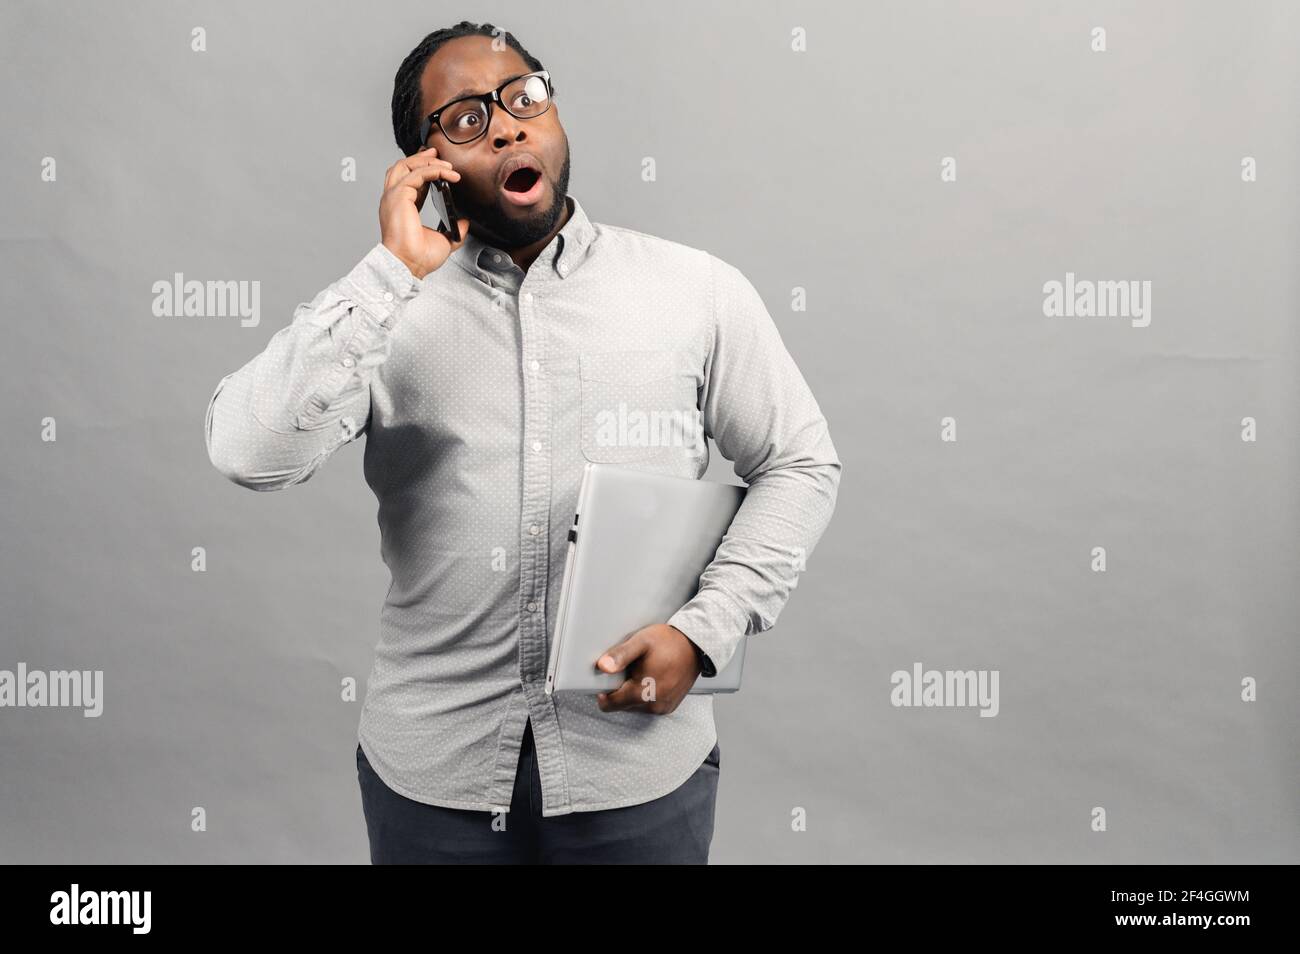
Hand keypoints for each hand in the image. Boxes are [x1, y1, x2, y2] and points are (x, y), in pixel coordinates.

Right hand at [379, 145, 470, 279]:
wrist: (409, 265)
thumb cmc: (419, 257)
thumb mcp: (444, 240)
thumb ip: (454, 230)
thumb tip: (464, 223)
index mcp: (401, 207)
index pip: (409, 180)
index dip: (423, 169)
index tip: (439, 165)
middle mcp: (394, 199)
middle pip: (403, 167)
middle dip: (421, 157)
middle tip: (438, 154)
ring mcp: (394, 196)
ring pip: (406, 165)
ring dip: (428, 161)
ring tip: (447, 166)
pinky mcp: (399, 196)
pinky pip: (417, 173)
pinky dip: (434, 170)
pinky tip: (448, 174)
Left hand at [595, 623, 703, 714]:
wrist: (696, 645)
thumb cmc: (669, 642)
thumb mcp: (641, 642)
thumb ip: (620, 655)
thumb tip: (603, 666)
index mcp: (643, 692)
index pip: (609, 704)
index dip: (604, 691)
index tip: (611, 677)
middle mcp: (653, 705)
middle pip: (622, 705)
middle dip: (621, 690)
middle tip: (631, 669)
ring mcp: (662, 707)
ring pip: (634, 706)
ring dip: (634, 693)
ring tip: (644, 672)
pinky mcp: (669, 707)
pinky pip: (647, 705)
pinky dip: (646, 694)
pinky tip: (653, 678)